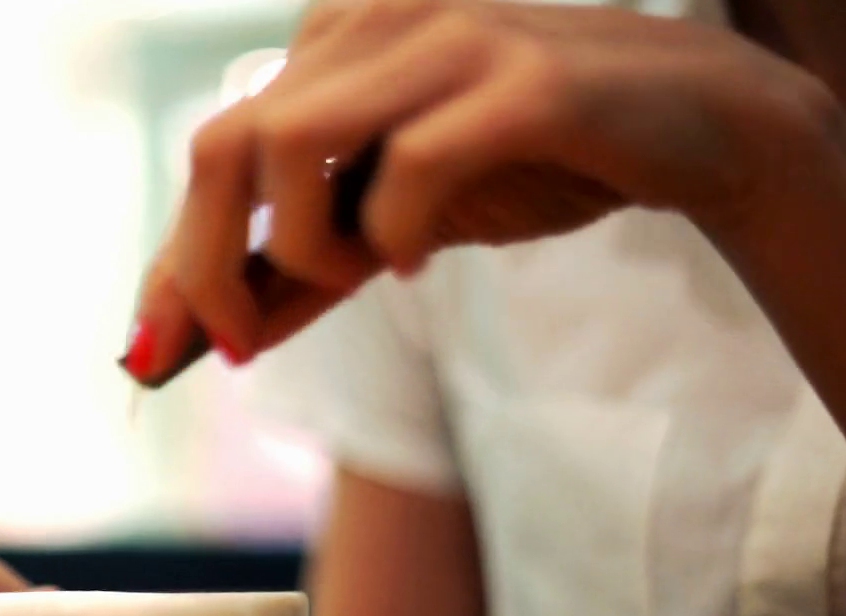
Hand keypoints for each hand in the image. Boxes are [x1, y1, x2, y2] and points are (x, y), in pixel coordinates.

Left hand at [124, 0, 831, 380]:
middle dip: (204, 264)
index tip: (151, 352)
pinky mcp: (522, 81)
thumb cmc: (531, 163)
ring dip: (302, 245)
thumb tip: (210, 339)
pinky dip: (394, 233)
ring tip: (358, 275)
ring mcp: (446, 37)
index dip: (174, 259)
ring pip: (293, 144)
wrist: (694, 128)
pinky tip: (417, 260)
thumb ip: (306, 266)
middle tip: (234, 346)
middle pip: (225, 143)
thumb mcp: (395, 218)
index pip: (218, 150)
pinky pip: (409, 166)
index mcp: (333, 38)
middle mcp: (374, 18)